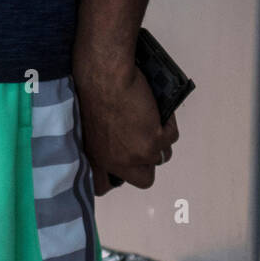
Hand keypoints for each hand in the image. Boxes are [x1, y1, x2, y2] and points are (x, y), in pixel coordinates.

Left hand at [73, 58, 178, 195]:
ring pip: (162, 157)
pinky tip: (156, 107)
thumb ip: (100, 140)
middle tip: (145, 141)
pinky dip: (168, 122)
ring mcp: (137, 154)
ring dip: (160, 140)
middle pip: (143, 180)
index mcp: (95, 157)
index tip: (121, 168)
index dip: (115, 179)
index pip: (102, 186)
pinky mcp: (154, 141)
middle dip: (147, 163)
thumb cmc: (92, 89)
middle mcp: (116, 162)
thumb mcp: (88, 121)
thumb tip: (119, 141)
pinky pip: (171, 137)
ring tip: (150, 118)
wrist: (104, 74)